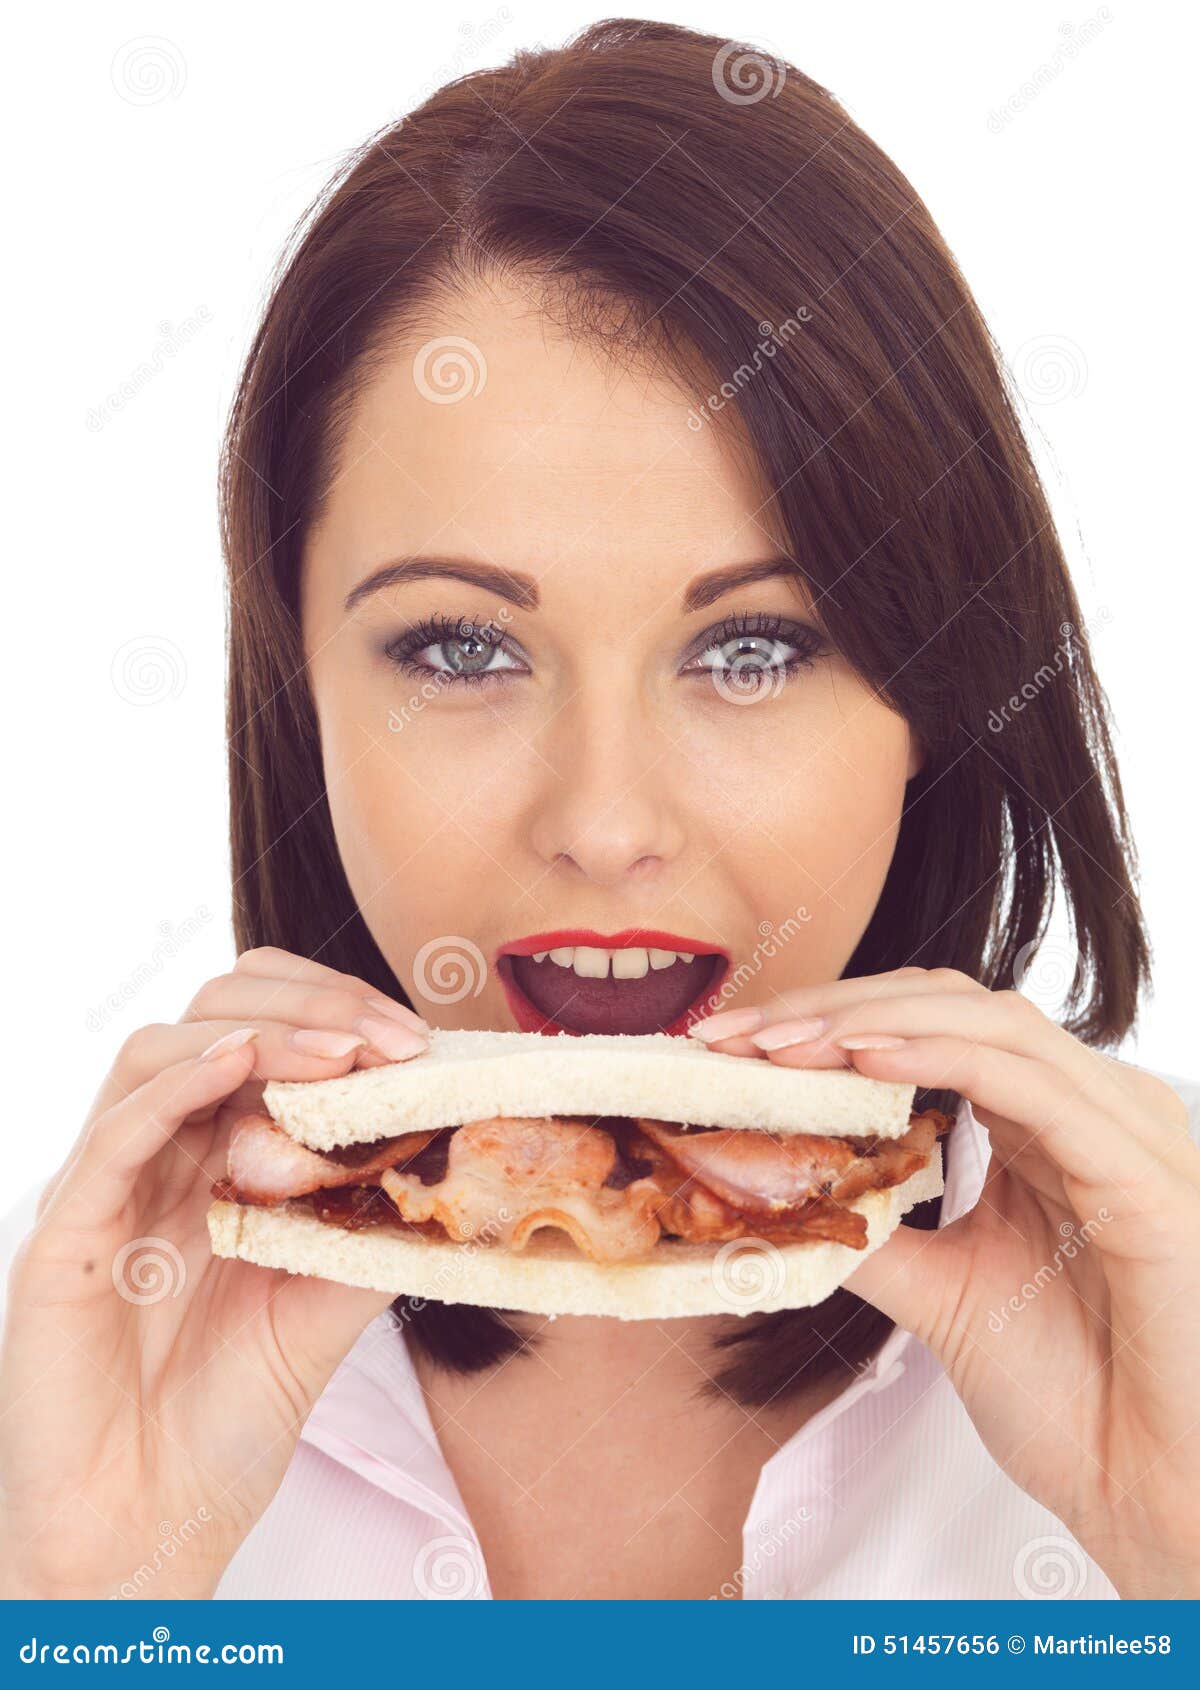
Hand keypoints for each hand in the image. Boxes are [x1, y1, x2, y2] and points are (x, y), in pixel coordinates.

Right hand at [0, 947, 428, 1598]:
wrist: (144, 1537)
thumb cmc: (223, 1423)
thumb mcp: (324, 1309)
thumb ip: (370, 1228)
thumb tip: (452, 1155)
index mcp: (212, 1159)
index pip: (265, 1033)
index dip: (336, 1013)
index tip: (417, 1040)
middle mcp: (158, 1156)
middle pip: (216, 1016)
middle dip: (312, 1008)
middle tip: (391, 1038)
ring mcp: (106, 1188)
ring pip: (161, 1051)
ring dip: (260, 1033)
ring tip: (340, 1054)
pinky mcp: (65, 1237)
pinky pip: (114, 1132)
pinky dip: (178, 1083)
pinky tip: (239, 1065)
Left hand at [691, 968, 1199, 1598]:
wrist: (1146, 1493)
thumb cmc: (1069, 1396)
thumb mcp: (940, 1292)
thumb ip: (871, 1228)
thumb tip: (771, 1191)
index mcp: (1050, 1123)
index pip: (933, 1027)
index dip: (831, 1020)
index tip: (733, 1045)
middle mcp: (1093, 1106)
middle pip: (952, 1006)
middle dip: (834, 1008)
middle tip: (736, 1035)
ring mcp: (1126, 1130)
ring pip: (990, 1024)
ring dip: (871, 1022)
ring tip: (781, 1043)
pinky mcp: (1144, 1174)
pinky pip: (1035, 1085)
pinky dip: (944, 1057)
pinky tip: (865, 1060)